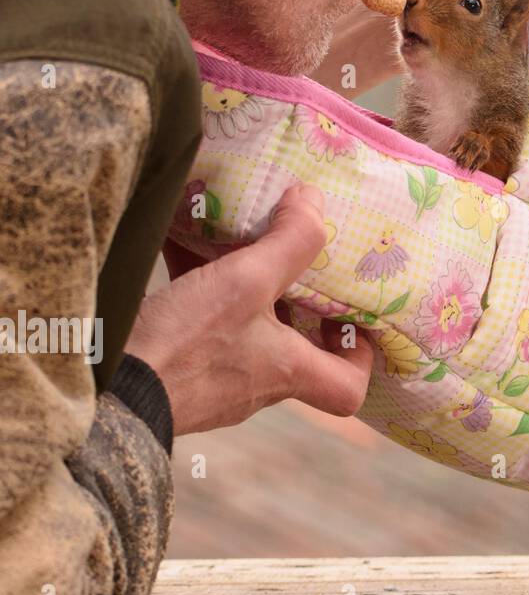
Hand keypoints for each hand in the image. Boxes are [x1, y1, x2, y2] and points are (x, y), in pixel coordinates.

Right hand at [127, 184, 373, 436]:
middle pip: (295, 349)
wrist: (103, 393)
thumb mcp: (246, 282)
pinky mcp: (173, 369)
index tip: (354, 317)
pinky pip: (198, 322)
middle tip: (297, 260)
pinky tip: (180, 239)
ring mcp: (213, 381)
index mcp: (286, 370)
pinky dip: (197, 282)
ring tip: (239, 238)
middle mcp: (255, 384)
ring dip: (245, 287)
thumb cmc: (185, 346)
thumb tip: (315, 201)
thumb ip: (290, 241)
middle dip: (297, 302)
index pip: (346, 388)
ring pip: (245, 330)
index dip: (359, 354)